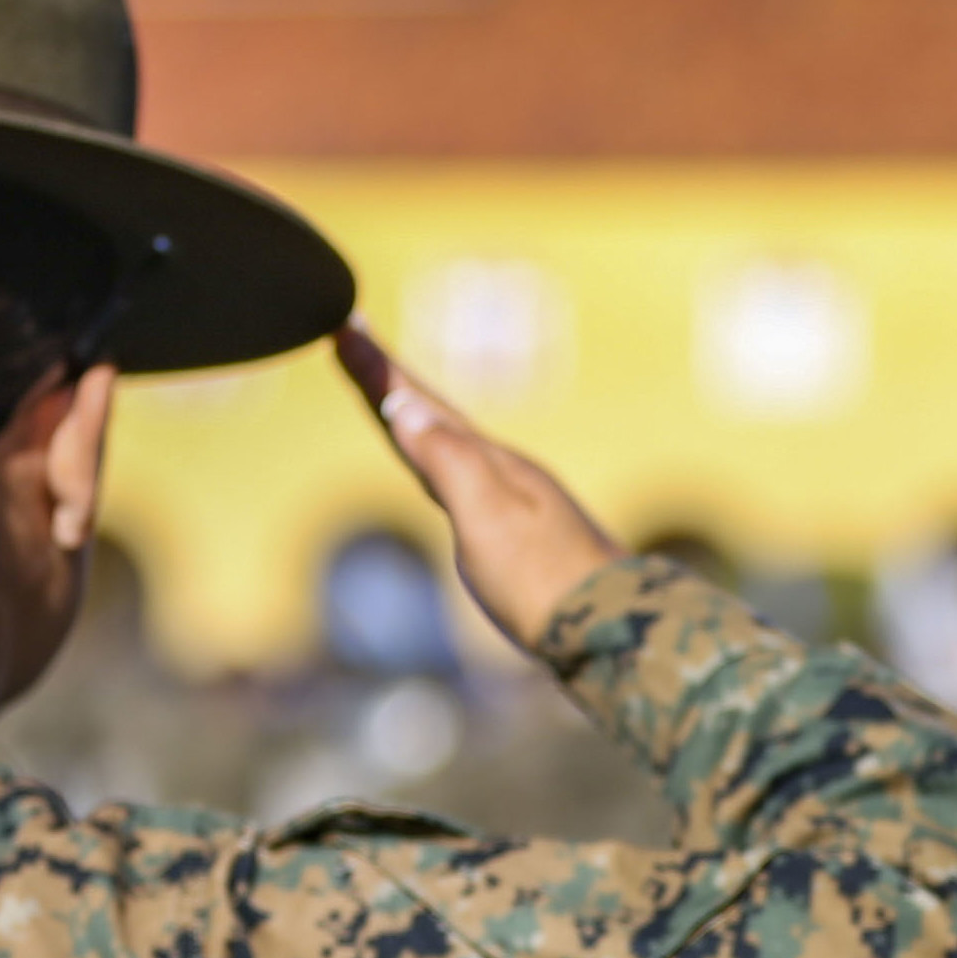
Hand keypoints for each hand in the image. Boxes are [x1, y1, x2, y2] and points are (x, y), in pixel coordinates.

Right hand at [331, 327, 624, 649]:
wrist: (612, 631)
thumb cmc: (543, 578)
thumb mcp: (485, 513)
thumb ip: (445, 457)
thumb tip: (402, 402)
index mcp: (488, 461)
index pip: (421, 404)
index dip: (380, 370)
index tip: (345, 326)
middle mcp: (502, 471)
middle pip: (434, 414)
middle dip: (389, 379)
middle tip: (354, 337)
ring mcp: (515, 500)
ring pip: (450, 441)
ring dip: (414, 413)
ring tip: (388, 392)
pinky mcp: (521, 534)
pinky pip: (463, 474)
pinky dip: (438, 455)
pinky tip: (444, 467)